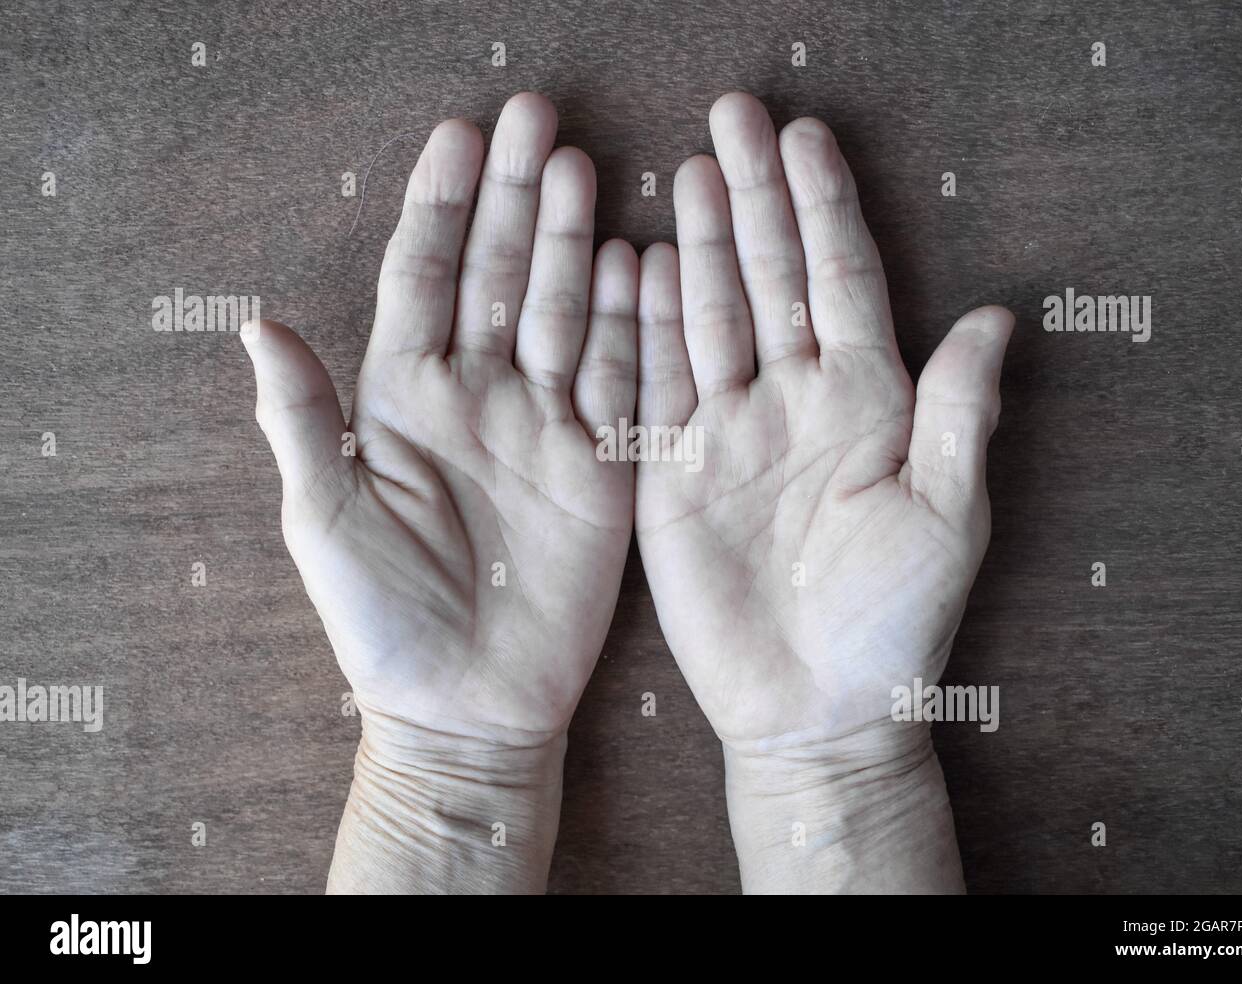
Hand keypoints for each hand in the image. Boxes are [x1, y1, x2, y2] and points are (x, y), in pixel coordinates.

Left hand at [242, 93, 636, 891]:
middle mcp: (479, 398)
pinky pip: (619, 382)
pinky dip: (633, 326)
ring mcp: (546, 428)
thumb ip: (302, 420)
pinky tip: (642, 265)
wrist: (469, 707)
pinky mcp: (602, 469)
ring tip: (586, 171)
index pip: (424, 279)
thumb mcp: (326, 518)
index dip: (441, 208)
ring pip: (562, 314)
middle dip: (518, 199)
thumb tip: (257, 324)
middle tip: (538, 119)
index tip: (460, 136)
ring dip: (574, 244)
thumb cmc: (382, 621)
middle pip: (499, 277)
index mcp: (406, 399)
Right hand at [636, 93, 1012, 891]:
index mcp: (868, 402)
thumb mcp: (947, 513)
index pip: (843, 281)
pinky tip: (641, 264)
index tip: (805, 138)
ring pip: (714, 315)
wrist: (814, 706)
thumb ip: (959, 412)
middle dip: (755, 196)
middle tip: (733, 116)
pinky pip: (659, 382)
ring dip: (703, 243)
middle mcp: (796, 401)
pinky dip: (649, 324)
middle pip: (773, 277)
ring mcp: (730, 431)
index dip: (824, 208)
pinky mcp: (675, 470)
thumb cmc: (895, 618)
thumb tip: (994, 315)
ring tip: (689, 170)